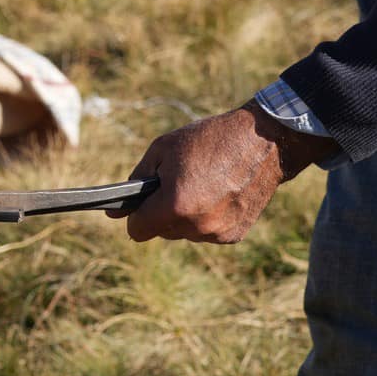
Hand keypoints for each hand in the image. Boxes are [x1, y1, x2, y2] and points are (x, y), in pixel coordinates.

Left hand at [112, 103, 338, 243]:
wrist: (262, 142)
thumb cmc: (207, 140)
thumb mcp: (162, 150)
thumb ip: (136, 180)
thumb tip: (114, 213)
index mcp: (174, 205)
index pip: (137, 231)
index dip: (135, 216)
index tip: (140, 204)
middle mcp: (196, 225)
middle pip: (161, 232)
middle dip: (162, 212)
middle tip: (177, 184)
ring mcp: (217, 233)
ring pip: (185, 233)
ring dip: (185, 216)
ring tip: (200, 185)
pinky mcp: (234, 235)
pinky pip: (207, 232)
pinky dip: (207, 218)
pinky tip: (218, 194)